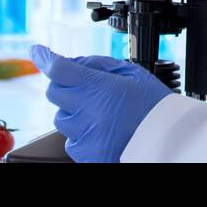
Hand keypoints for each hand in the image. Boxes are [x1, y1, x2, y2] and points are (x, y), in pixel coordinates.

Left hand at [29, 46, 170, 162]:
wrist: (169, 143)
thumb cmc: (154, 107)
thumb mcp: (132, 75)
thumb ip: (99, 65)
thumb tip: (74, 62)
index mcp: (100, 88)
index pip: (60, 69)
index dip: (44, 57)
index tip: (37, 51)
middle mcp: (88, 112)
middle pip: (54, 92)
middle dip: (64, 86)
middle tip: (85, 89)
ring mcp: (85, 136)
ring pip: (61, 118)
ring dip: (73, 112)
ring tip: (99, 115)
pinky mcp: (86, 155)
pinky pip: (71, 141)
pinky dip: (81, 134)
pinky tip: (102, 131)